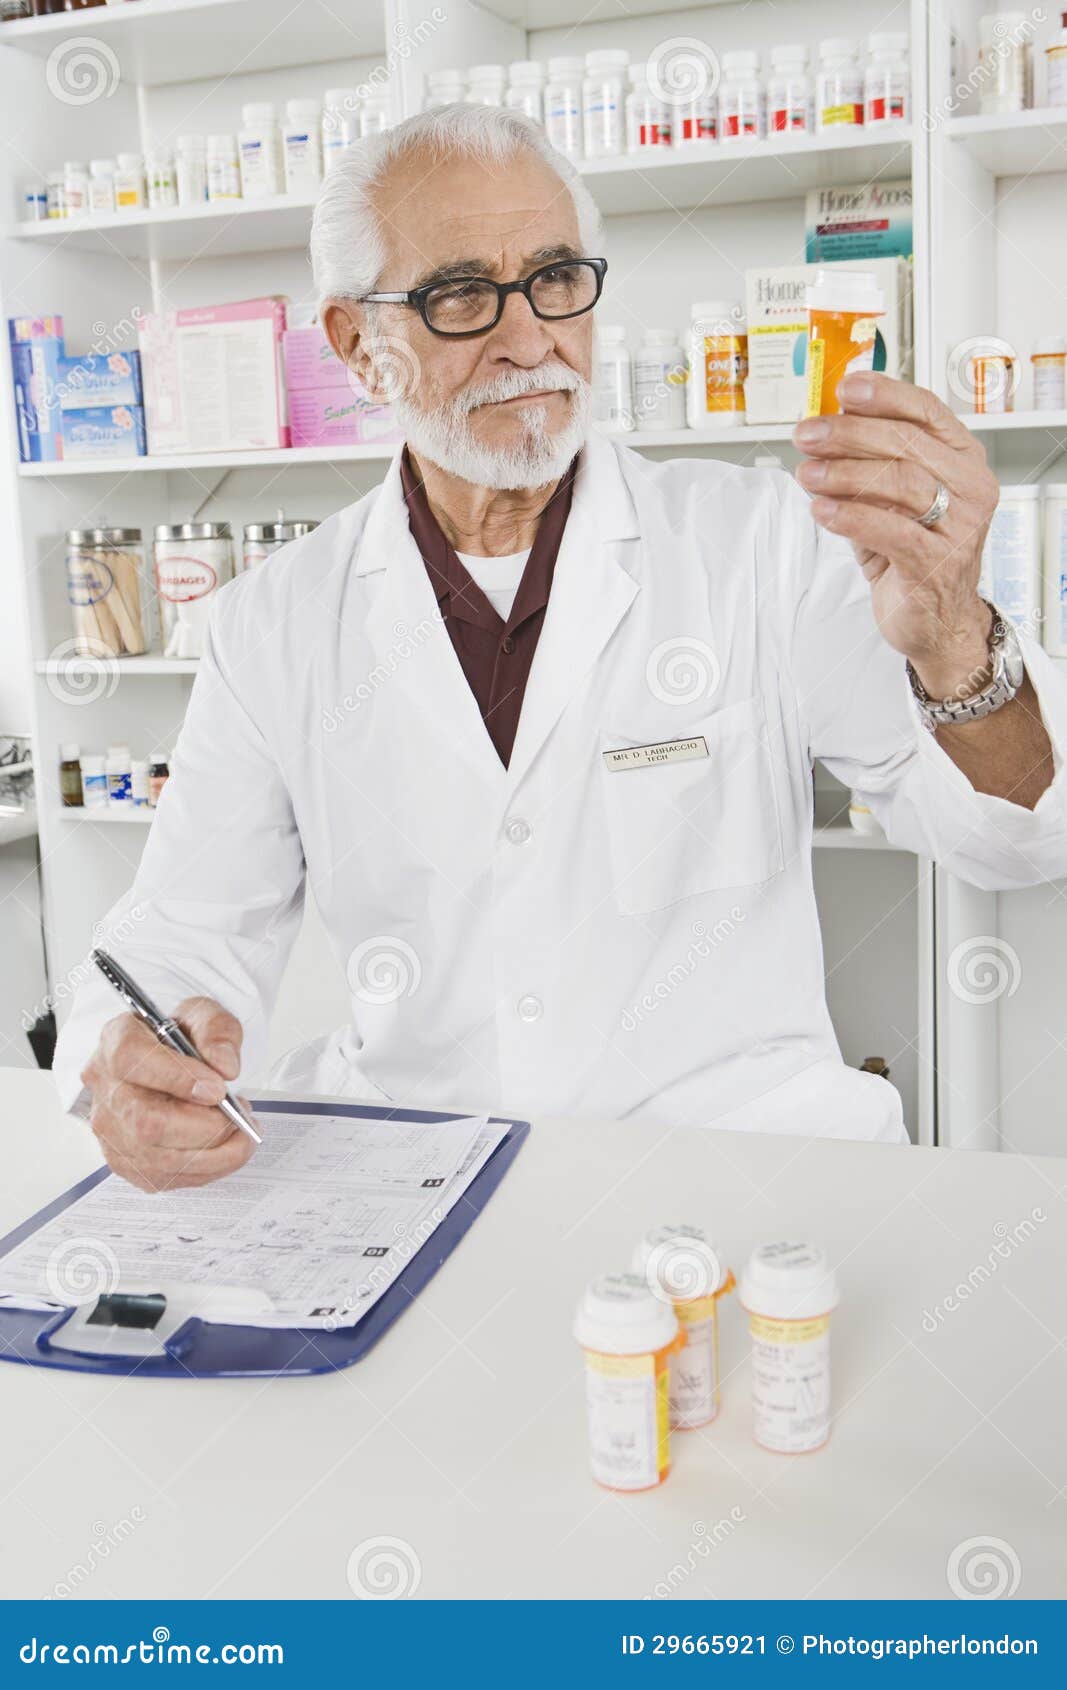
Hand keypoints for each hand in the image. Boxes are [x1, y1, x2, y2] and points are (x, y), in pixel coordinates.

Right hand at [80, 996, 256, 1191]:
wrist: (173, 1062)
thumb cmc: (182, 1038)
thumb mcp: (204, 1015)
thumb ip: (217, 1031)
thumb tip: (224, 1067)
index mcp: (116, 1041)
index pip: (131, 1060)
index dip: (176, 1077)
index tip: (218, 1089)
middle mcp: (105, 1087)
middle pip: (146, 1121)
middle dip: (205, 1127)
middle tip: (240, 1118)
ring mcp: (110, 1129)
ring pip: (158, 1158)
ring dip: (214, 1153)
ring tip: (242, 1133)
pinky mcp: (124, 1160)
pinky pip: (166, 1178)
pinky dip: (207, 1169)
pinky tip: (224, 1149)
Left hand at [793, 374, 1000, 698]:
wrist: (935, 619)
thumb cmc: (911, 552)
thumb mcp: (889, 499)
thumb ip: (867, 462)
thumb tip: (824, 425)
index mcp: (962, 458)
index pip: (926, 411)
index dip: (884, 395)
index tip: (843, 388)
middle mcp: (970, 486)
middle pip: (906, 443)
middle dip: (849, 434)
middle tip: (807, 434)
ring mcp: (959, 526)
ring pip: (899, 482)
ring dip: (843, 473)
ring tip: (806, 474)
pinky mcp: (937, 563)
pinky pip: (889, 530)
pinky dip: (849, 517)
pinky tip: (820, 511)